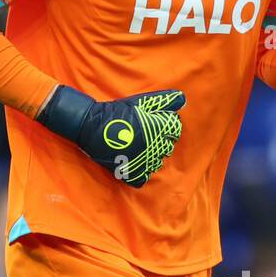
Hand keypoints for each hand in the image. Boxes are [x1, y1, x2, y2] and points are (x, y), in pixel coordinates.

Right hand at [37, 84, 183, 186]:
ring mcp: (143, 161)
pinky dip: (141, 171)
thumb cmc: (117, 112)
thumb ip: (164, 101)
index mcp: (158, 128)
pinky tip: (134, 161)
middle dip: (159, 142)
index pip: (175, 131)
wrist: (91, 126)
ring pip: (157, 163)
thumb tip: (183, 99)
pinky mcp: (131, 172)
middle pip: (167, 148)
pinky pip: (144, 177)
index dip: (166, 127)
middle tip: (143, 136)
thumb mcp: (141, 102)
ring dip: (150, 156)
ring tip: (137, 147)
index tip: (154, 125)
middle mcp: (153, 146)